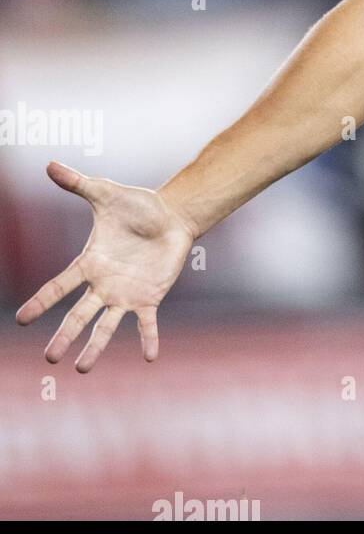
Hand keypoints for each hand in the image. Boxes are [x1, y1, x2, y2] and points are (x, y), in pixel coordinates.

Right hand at [14, 161, 196, 372]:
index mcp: (90, 263)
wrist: (172, 215)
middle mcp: (103, 284)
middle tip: (50, 357)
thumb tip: (49, 164)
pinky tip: (150, 357)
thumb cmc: (137, 206)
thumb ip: (78, 183)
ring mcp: (126, 293)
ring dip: (96, 347)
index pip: (60, 286)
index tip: (21, 320)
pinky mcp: (151, 297)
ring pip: (107, 326)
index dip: (41, 302)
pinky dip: (149, 339)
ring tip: (82, 369)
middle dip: (65, 335)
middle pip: (79, 314)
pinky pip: (148, 323)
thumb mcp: (105, 193)